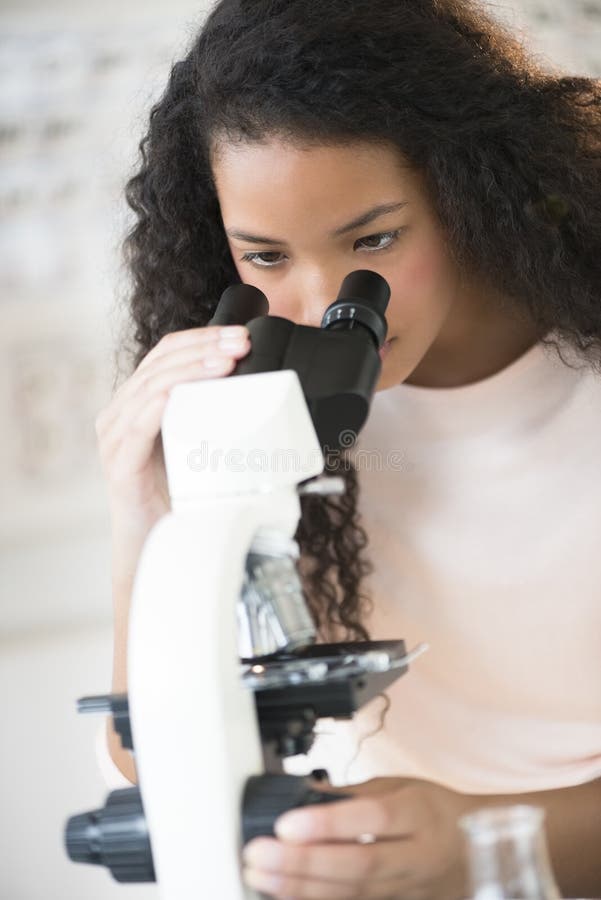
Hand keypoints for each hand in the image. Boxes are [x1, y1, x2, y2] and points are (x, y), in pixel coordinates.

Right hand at [95, 324, 250, 568]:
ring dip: (190, 370)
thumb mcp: (201, 444)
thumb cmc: (179, 494)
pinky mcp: (118, 462)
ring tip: (224, 363)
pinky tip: (178, 394)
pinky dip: (158, 405)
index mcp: (140, 401)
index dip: (202, 338)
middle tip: (239, 344)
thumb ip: (218, 418)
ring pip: (152, 386)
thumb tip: (272, 400)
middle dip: (204, 347)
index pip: (167, 353)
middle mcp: (122, 411)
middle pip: (161, 362)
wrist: (157, 543)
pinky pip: (136, 426)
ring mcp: (115, 435)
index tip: (239, 336)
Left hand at [242, 776, 475, 899]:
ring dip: (302, 889)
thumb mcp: (402, 786)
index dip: (328, 823)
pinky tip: (289, 897)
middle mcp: (416, 856)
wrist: (480, 852)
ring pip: (355, 895)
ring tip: (262, 877)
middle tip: (258, 855)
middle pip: (358, 864)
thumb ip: (353, 795)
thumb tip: (303, 794)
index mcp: (418, 813)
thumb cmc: (436, 812)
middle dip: (302, 863)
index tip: (286, 823)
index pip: (372, 817)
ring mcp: (410, 891)